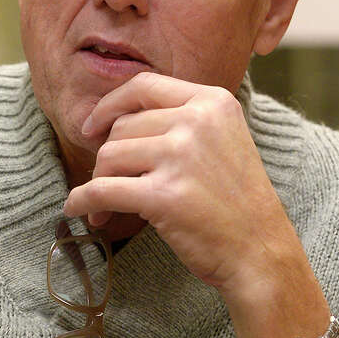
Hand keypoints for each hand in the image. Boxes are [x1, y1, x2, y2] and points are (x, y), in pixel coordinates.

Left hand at [63, 72, 330, 337]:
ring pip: (109, 156)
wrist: (260, 251)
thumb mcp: (221, 140)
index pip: (142, 86)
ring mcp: (181, 156)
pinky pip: (101, 190)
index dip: (109, 105)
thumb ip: (179, 121)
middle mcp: (197, 121)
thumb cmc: (235, 201)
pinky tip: (78, 211)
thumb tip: (111, 119)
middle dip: (109, 158)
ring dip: (99, 182)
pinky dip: (82, 201)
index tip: (92, 127)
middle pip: (122, 126)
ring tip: (106, 207)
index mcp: (212, 101)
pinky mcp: (164, 195)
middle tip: (112, 184)